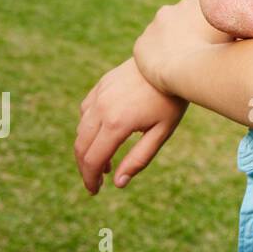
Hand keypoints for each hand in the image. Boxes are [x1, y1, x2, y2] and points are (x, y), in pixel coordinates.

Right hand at [75, 58, 187, 193]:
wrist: (171, 59)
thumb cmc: (171, 99)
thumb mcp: (161, 132)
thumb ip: (139, 159)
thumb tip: (118, 183)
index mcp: (117, 124)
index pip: (94, 160)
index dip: (91, 179)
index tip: (95, 191)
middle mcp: (102, 109)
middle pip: (81, 147)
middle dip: (85, 168)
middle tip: (95, 181)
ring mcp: (99, 95)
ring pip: (81, 129)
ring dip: (87, 149)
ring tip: (105, 161)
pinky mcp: (101, 85)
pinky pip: (85, 111)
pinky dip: (88, 128)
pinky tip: (103, 134)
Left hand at [133, 0, 232, 91]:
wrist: (187, 68)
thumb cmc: (219, 51)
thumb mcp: (239, 33)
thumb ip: (245, 26)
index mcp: (194, 3)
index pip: (200, 14)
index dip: (207, 29)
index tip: (212, 44)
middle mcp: (171, 9)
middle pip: (181, 22)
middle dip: (188, 35)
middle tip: (200, 54)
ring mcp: (153, 27)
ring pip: (164, 36)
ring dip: (172, 46)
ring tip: (184, 64)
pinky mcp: (141, 45)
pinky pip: (149, 51)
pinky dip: (158, 59)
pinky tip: (169, 71)